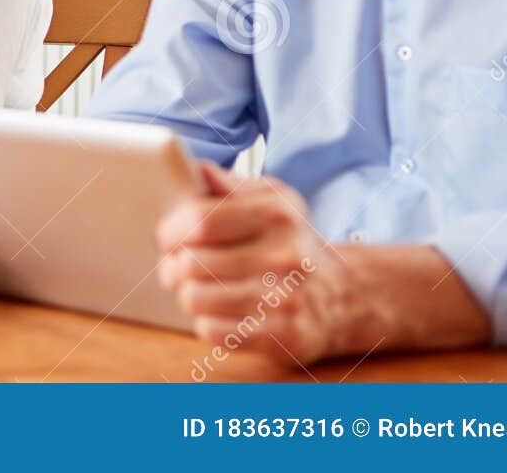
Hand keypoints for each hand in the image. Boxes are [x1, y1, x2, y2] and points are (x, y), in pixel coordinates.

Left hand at [157, 161, 338, 365]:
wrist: (339, 294)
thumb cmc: (290, 241)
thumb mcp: (273, 201)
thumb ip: (231, 185)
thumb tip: (199, 171)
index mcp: (276, 214)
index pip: (200, 220)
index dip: (171, 229)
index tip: (168, 237)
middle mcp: (284, 255)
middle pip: (191, 263)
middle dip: (174, 265)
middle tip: (180, 266)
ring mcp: (283, 298)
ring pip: (194, 298)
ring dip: (189, 294)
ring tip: (202, 288)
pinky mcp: (281, 335)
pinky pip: (211, 330)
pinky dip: (206, 322)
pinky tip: (222, 312)